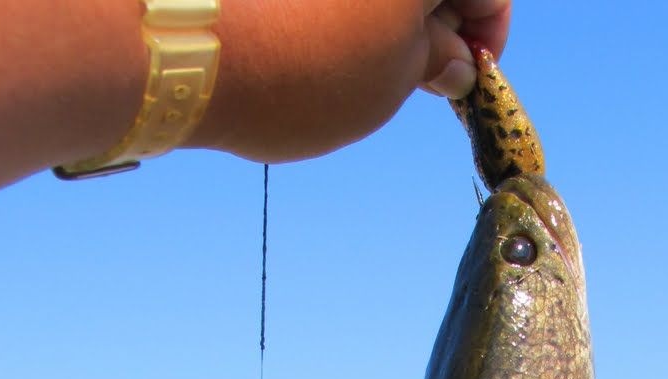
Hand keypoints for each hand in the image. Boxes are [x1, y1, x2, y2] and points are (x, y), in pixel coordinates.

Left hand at [198, 0, 513, 162]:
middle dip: (431, 15)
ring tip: (355, 59)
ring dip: (381, 8)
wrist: (182, 38)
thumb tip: (452, 57)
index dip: (486, 33)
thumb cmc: (301, 64)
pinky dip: (332, 4)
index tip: (466, 74)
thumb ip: (435, 59)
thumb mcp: (391, 81)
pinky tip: (312, 30)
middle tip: (415, 74)